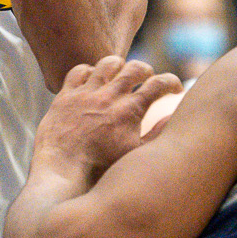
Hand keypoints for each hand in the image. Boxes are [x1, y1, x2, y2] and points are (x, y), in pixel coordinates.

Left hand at [34, 55, 181, 179]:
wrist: (61, 173)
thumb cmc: (100, 170)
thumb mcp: (134, 156)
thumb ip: (156, 135)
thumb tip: (171, 117)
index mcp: (130, 111)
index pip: (158, 84)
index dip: (171, 82)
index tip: (175, 88)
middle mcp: (108, 96)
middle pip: (134, 68)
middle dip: (146, 70)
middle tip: (148, 77)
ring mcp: (85, 94)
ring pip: (106, 64)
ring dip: (119, 66)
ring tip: (121, 73)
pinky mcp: (65, 96)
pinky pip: (78, 71)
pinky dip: (89, 72)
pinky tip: (92, 81)